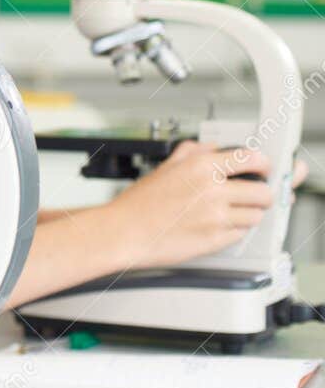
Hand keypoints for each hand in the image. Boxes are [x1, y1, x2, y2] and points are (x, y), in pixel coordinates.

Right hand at [105, 141, 303, 267]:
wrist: (122, 233)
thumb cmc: (138, 205)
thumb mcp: (164, 168)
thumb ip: (191, 152)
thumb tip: (210, 148)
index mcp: (201, 167)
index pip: (254, 159)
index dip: (264, 166)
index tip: (264, 170)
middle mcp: (212, 190)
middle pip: (264, 192)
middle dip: (262, 195)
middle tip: (252, 196)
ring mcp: (216, 217)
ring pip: (257, 216)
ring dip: (249, 215)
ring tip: (230, 213)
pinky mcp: (215, 240)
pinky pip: (241, 235)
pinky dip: (234, 231)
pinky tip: (217, 226)